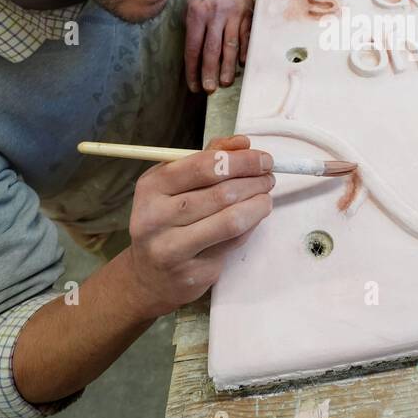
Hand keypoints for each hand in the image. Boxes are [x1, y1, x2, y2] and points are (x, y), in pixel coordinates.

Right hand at [122, 136, 273, 318]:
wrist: (150, 275)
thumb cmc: (168, 220)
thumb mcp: (176, 184)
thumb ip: (207, 158)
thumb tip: (242, 143)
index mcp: (151, 187)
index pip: (203, 166)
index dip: (241, 160)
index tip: (263, 159)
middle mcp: (155, 217)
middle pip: (221, 193)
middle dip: (254, 181)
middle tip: (268, 177)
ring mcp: (172, 248)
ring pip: (231, 220)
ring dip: (258, 204)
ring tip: (265, 197)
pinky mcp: (192, 272)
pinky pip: (233, 242)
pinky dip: (251, 226)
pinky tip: (253, 217)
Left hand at [185, 0, 253, 92]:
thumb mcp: (190, 4)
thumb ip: (192, 29)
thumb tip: (194, 60)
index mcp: (197, 13)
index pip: (193, 48)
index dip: (193, 69)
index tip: (194, 85)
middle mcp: (215, 15)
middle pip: (212, 50)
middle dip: (210, 72)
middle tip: (209, 89)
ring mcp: (234, 15)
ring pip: (230, 46)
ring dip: (228, 67)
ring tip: (225, 82)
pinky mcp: (248, 14)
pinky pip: (247, 37)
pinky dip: (245, 51)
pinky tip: (242, 65)